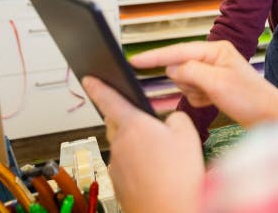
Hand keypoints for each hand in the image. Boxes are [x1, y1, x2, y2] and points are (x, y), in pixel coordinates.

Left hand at [82, 77, 203, 212]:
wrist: (169, 212)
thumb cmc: (178, 176)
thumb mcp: (188, 134)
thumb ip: (176, 117)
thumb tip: (169, 122)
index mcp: (133, 125)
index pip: (109, 99)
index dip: (98, 87)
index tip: (89, 78)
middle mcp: (119, 144)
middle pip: (116, 122)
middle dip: (127, 118)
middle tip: (148, 122)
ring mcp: (117, 165)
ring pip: (123, 145)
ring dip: (136, 144)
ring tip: (163, 155)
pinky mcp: (118, 183)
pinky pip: (126, 164)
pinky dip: (138, 163)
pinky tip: (157, 171)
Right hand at [129, 40, 277, 127]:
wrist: (269, 117)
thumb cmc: (250, 99)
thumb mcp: (217, 83)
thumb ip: (190, 71)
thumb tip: (172, 68)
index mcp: (216, 49)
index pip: (177, 51)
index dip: (155, 57)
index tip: (134, 61)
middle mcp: (214, 57)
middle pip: (180, 67)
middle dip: (187, 83)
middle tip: (206, 91)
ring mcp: (214, 72)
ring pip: (184, 82)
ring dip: (194, 93)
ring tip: (214, 98)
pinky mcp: (214, 86)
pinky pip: (193, 93)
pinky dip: (199, 100)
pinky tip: (214, 103)